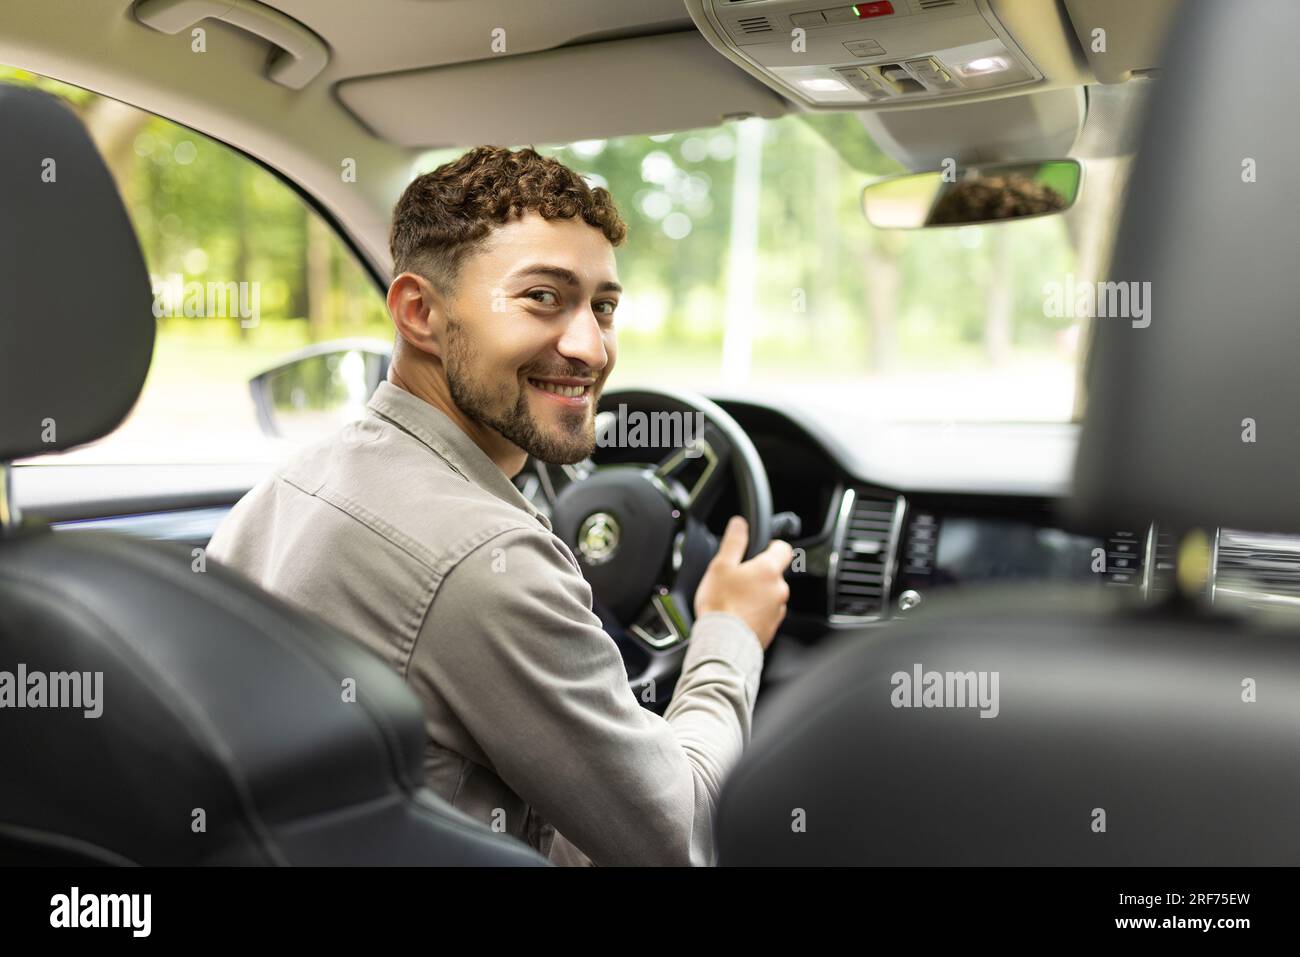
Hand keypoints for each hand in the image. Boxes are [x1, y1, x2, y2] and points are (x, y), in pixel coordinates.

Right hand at [694, 516, 793, 649]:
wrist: (723, 642)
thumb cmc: (721, 605)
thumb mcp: (721, 566)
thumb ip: (734, 542)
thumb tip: (740, 524)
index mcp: (769, 570)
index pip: (783, 549)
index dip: (773, 545)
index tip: (761, 548)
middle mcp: (779, 589)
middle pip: (774, 574)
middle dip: (758, 574)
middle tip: (737, 579)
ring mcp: (777, 610)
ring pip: (770, 595)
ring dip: (757, 594)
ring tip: (734, 600)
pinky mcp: (771, 628)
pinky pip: (766, 614)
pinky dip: (755, 612)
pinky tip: (737, 615)